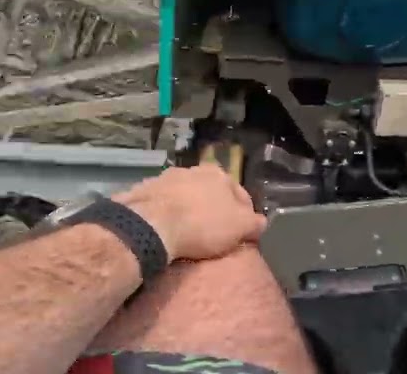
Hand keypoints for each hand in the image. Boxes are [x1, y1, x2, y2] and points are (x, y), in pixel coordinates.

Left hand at [114, 166, 265, 260]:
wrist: (152, 224)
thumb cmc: (202, 225)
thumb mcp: (239, 228)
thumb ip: (254, 223)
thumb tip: (261, 222)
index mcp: (219, 174)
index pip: (241, 196)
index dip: (245, 216)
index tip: (241, 234)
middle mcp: (194, 170)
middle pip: (211, 194)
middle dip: (215, 211)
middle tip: (215, 235)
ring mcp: (166, 178)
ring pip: (186, 197)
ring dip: (190, 211)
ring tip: (189, 234)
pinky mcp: (144, 191)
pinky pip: (164, 205)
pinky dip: (168, 215)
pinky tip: (167, 231)